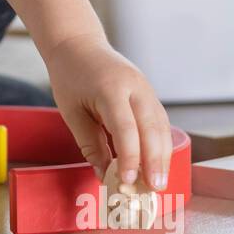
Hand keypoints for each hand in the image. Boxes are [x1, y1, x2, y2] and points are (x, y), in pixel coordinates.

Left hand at [44, 33, 171, 190]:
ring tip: (159, 183)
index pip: (125, 129)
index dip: (129, 157)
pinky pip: (160, 122)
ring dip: (163, 156)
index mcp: (111, 89)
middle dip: (155, 161)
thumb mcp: (71, 111)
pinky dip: (161, 143)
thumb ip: (89, 143)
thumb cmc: (70, 78)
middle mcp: (135, 87)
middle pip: (151, 128)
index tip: (127, 182)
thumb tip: (104, 175)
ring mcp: (146, 89)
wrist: (80, 44)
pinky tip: (159, 163)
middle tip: (155, 189)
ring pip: (161, 126)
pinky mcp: (150, 94)